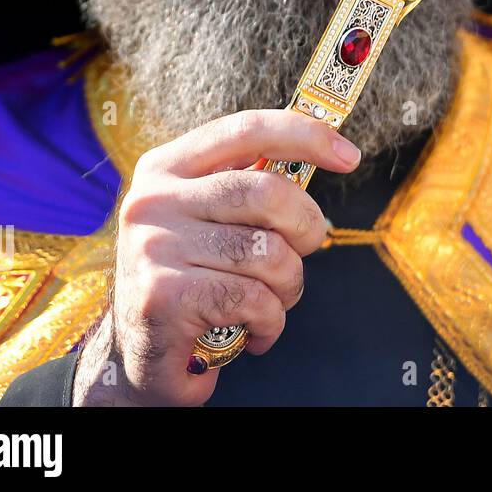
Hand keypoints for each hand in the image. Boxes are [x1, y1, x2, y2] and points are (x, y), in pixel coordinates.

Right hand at [72, 109, 359, 405]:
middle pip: (267, 192)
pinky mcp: (161, 296)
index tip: (349, 155)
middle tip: (304, 252)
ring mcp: (153, 247)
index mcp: (167, 167)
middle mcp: (152, 200)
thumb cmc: (197, 280)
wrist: (142, 360)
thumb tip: (329, 152)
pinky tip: (257, 332)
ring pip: (267, 251)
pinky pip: (253, 298)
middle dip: (307, 226)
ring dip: (289, 284)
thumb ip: (252, 187)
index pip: (245, 131)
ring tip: (273, 301)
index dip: (305, 136)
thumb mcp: (214, 221)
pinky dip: (271, 321)